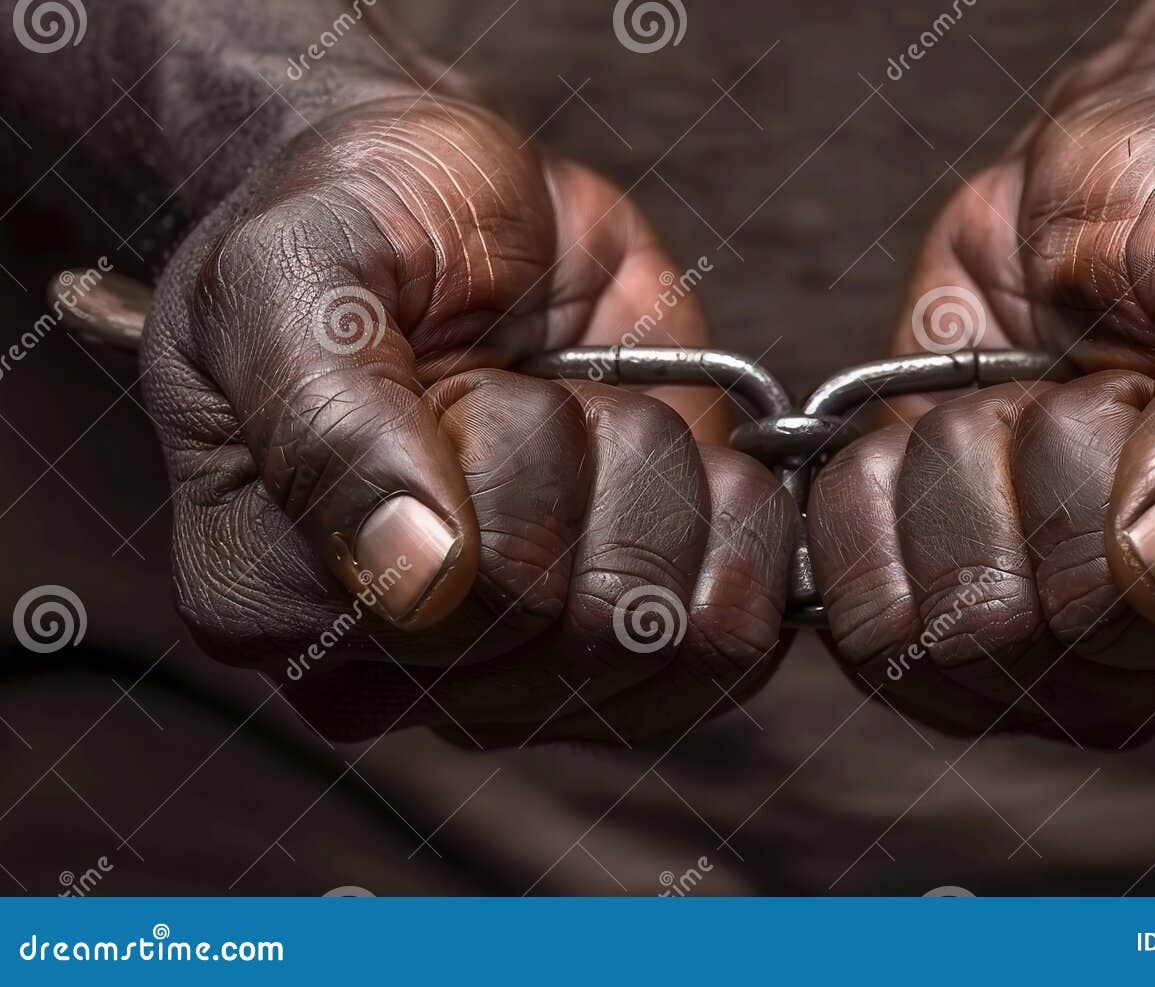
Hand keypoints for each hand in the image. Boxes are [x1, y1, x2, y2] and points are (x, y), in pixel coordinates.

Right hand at [143, 97, 793, 743]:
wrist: (476, 200)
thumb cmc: (361, 224)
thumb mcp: (298, 265)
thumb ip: (327, 416)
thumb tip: (416, 581)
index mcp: (272, 603)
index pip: (457, 600)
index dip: (493, 456)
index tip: (446, 378)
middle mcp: (402, 673)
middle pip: (573, 624)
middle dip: (576, 455)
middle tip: (517, 385)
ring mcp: (530, 673)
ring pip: (663, 633)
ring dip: (655, 480)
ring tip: (584, 414)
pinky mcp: (645, 644)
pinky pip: (739, 637)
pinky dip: (735, 521)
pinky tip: (671, 459)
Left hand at [807, 86, 1154, 739]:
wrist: (1108, 178)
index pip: (1141, 606)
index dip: (1099, 459)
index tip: (1142, 371)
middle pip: (1027, 628)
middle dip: (1017, 458)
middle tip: (1074, 378)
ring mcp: (1072, 663)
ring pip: (934, 635)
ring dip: (943, 475)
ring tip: (1014, 403)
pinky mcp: (960, 636)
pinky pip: (863, 623)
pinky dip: (868, 502)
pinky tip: (931, 439)